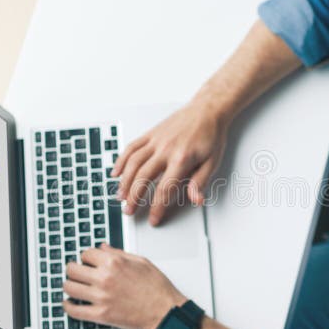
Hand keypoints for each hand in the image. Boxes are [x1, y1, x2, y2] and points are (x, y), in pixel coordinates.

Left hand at [62, 243, 186, 328]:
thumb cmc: (157, 288)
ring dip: (69, 285)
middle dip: (73, 269)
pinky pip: (75, 311)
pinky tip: (69, 303)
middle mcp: (104, 278)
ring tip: (72, 285)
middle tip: (76, 271)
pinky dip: (68, 306)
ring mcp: (101, 297)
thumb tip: (103, 248)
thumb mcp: (141, 261)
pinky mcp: (101, 315)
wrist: (164, 311)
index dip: (86, 257)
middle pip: (73, 270)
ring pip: (70, 288)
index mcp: (114, 262)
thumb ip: (119, 253)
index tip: (87, 261)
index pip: (86, 254)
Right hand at [111, 95, 229, 224]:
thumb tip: (195, 199)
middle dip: (134, 197)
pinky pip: (131, 147)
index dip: (157, 207)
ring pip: (133, 162)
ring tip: (121, 196)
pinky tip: (116, 172)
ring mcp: (156, 140)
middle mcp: (165, 149)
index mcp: (182, 159)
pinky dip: (121, 160)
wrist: (207, 110)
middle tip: (129, 211)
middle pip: (143, 177)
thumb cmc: (210, 135)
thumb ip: (200, 182)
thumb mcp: (212, 162)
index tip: (154, 218)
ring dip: (124, 181)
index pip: (165, 189)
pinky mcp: (151, 134)